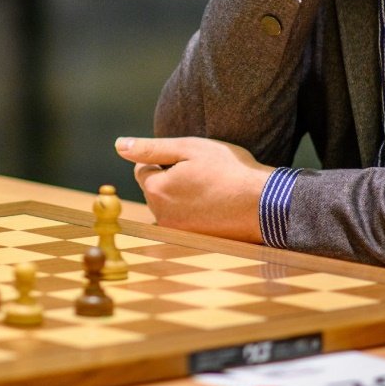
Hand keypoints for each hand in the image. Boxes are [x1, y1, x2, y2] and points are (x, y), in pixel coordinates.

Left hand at [115, 136, 273, 241]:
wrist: (265, 204)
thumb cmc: (229, 171)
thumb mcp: (188, 148)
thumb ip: (150, 148)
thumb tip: (118, 145)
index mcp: (156, 190)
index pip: (142, 168)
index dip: (166, 160)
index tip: (191, 161)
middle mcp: (161, 215)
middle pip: (154, 188)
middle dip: (171, 177)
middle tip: (203, 173)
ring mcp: (177, 231)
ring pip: (169, 203)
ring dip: (182, 194)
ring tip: (211, 188)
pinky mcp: (193, 240)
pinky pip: (183, 218)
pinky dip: (194, 209)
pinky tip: (215, 204)